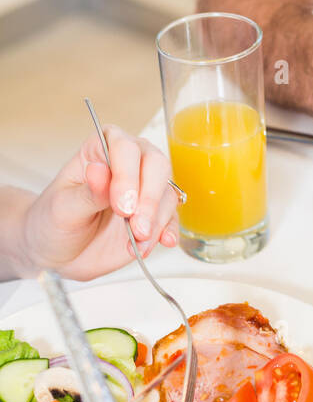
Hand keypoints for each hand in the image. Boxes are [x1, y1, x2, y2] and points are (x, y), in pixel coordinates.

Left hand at [22, 128, 179, 280]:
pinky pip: (170, 218)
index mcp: (101, 149)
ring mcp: (143, 189)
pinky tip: (162, 242)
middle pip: (156, 165)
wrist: (56, 252)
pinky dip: (167, 231)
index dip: (127, 176)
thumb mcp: (62, 208)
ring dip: (156, 220)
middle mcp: (128, 164)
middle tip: (137, 227)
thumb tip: (100, 171)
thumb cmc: (52, 221)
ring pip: (166, 193)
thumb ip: (86, 193)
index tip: (122, 206)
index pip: (125, 149)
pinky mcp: (153, 215)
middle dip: (149, 199)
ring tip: (137, 242)